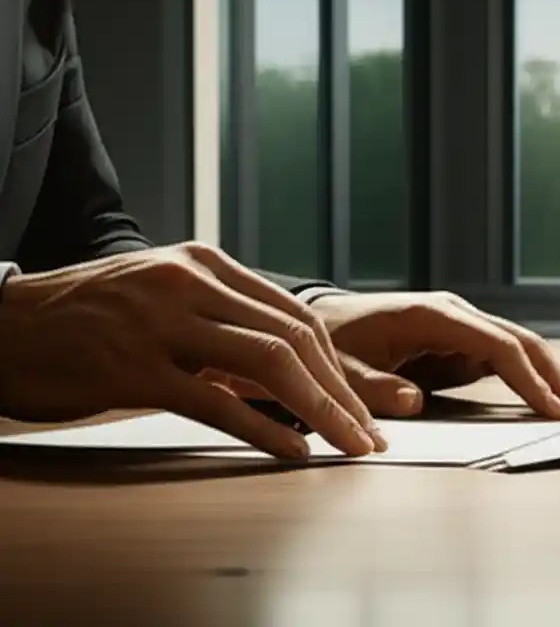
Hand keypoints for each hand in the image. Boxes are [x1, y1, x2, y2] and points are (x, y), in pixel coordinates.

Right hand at [0, 243, 384, 458]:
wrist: (3, 326)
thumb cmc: (88, 318)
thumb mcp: (162, 295)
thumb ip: (221, 314)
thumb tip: (287, 357)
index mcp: (204, 264)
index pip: (295, 314)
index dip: (338, 365)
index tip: (362, 404)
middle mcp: (190, 284)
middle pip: (294, 338)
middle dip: (342, 392)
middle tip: (368, 434)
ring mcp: (161, 323)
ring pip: (268, 364)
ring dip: (321, 411)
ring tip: (348, 446)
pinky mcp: (132, 367)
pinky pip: (215, 400)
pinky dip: (264, 429)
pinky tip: (293, 452)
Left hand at [305, 291, 559, 419]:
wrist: (323, 322)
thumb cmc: (333, 344)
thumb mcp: (342, 371)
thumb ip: (375, 388)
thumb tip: (414, 403)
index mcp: (432, 315)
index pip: (496, 344)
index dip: (528, 378)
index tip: (552, 408)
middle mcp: (456, 315)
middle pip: (521, 343)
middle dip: (557, 377)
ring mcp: (463, 328)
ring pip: (522, 350)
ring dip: (554, 379)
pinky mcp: (463, 344)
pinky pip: (507, 361)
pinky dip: (534, 380)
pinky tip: (556, 401)